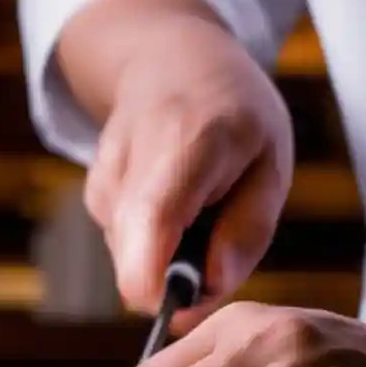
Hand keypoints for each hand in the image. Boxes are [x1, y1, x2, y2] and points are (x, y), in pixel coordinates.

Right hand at [70, 14, 293, 330]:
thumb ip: (247, 231)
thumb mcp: (271, 163)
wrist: (169, 61)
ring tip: (201, 210)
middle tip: (220, 248)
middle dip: (179, 281)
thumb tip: (207, 290)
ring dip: (171, 258)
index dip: (159, 281)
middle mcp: (131, 161)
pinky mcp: (94, 197)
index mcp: (189, 141)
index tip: (185, 304)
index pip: (152, 220)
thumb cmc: (235, 114)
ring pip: (134, 262)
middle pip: (136, 263)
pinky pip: (129, 249)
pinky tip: (175, 204)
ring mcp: (104, 180)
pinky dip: (156, 243)